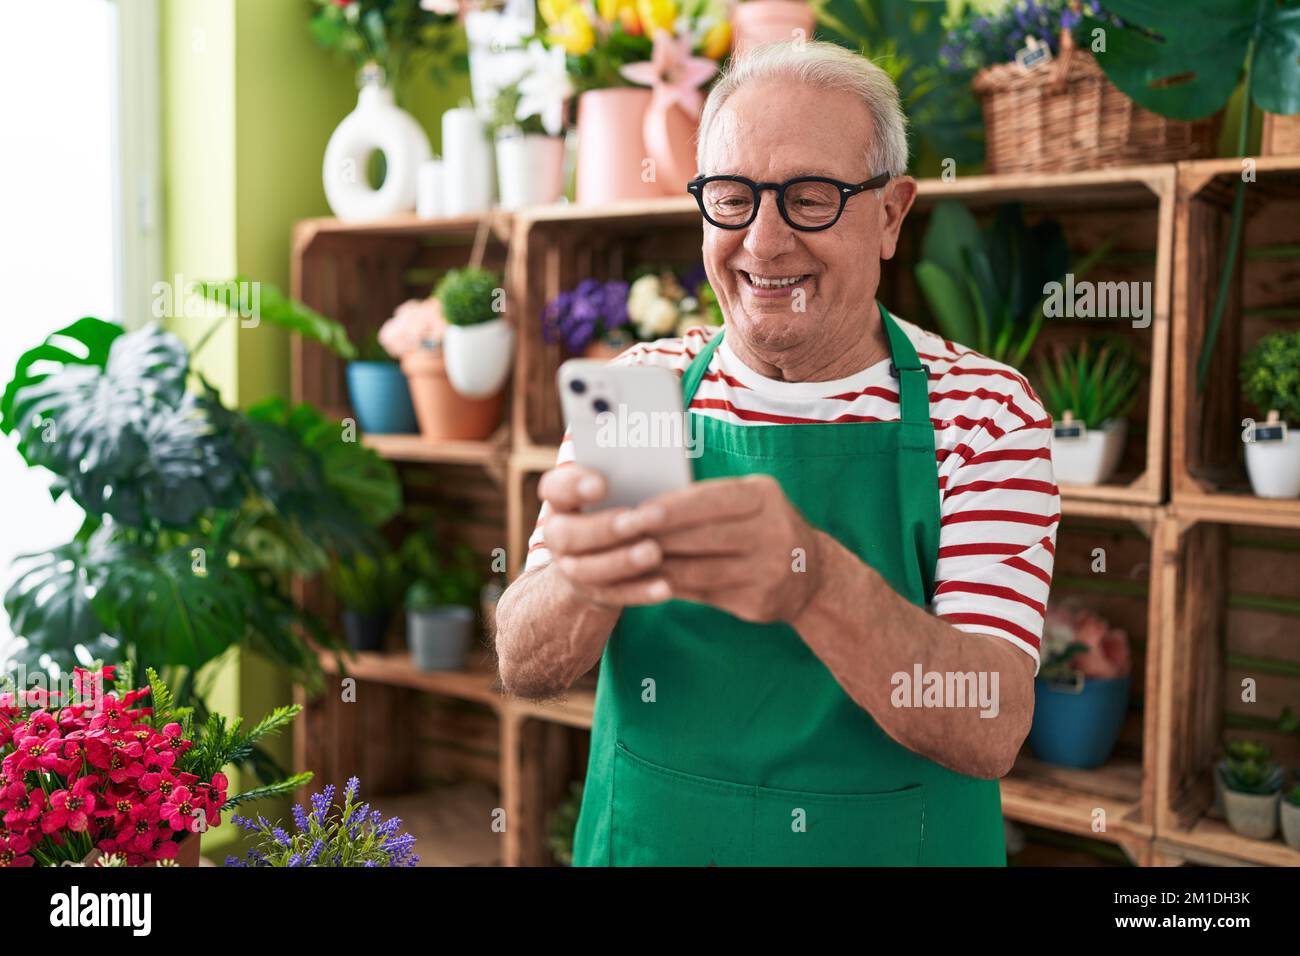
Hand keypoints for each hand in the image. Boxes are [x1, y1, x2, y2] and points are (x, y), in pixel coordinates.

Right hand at [537, 464, 671, 607]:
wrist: (597, 557)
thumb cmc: (618, 505)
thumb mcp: (617, 488)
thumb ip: (627, 476)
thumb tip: (658, 463)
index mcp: (562, 500)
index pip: (555, 488)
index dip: (574, 486)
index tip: (602, 484)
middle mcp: (558, 534)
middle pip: (568, 534)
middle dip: (605, 527)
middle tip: (641, 521)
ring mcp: (571, 567)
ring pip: (587, 569)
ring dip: (622, 560)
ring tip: (653, 552)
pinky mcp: (593, 594)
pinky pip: (613, 596)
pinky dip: (639, 592)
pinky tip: (665, 586)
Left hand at [619, 474, 826, 623]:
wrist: (812, 575)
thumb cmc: (761, 527)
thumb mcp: (748, 502)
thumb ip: (706, 502)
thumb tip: (645, 506)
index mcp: (764, 496)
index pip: (711, 500)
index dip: (672, 508)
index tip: (638, 512)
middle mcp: (771, 532)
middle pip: (703, 536)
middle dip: (658, 538)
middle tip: (619, 539)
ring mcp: (768, 570)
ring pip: (700, 569)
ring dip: (659, 567)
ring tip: (626, 562)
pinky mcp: (758, 601)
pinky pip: (705, 594)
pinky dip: (674, 588)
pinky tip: (650, 583)